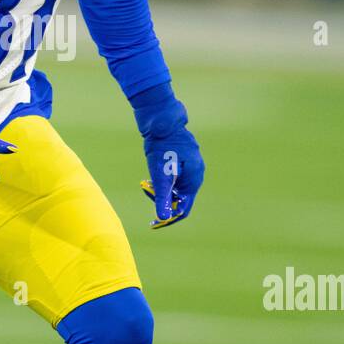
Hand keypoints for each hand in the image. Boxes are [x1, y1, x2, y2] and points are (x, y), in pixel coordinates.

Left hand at [132, 85, 203, 228]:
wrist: (161, 120)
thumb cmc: (162, 147)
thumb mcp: (160, 175)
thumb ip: (163, 197)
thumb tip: (162, 218)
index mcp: (194, 179)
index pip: (184, 209)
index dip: (169, 218)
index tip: (153, 223)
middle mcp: (197, 173)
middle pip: (180, 198)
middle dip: (162, 199)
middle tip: (146, 190)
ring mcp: (192, 165)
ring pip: (176, 186)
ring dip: (162, 189)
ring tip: (147, 182)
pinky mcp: (185, 158)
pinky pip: (175, 176)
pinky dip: (164, 179)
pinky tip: (153, 174)